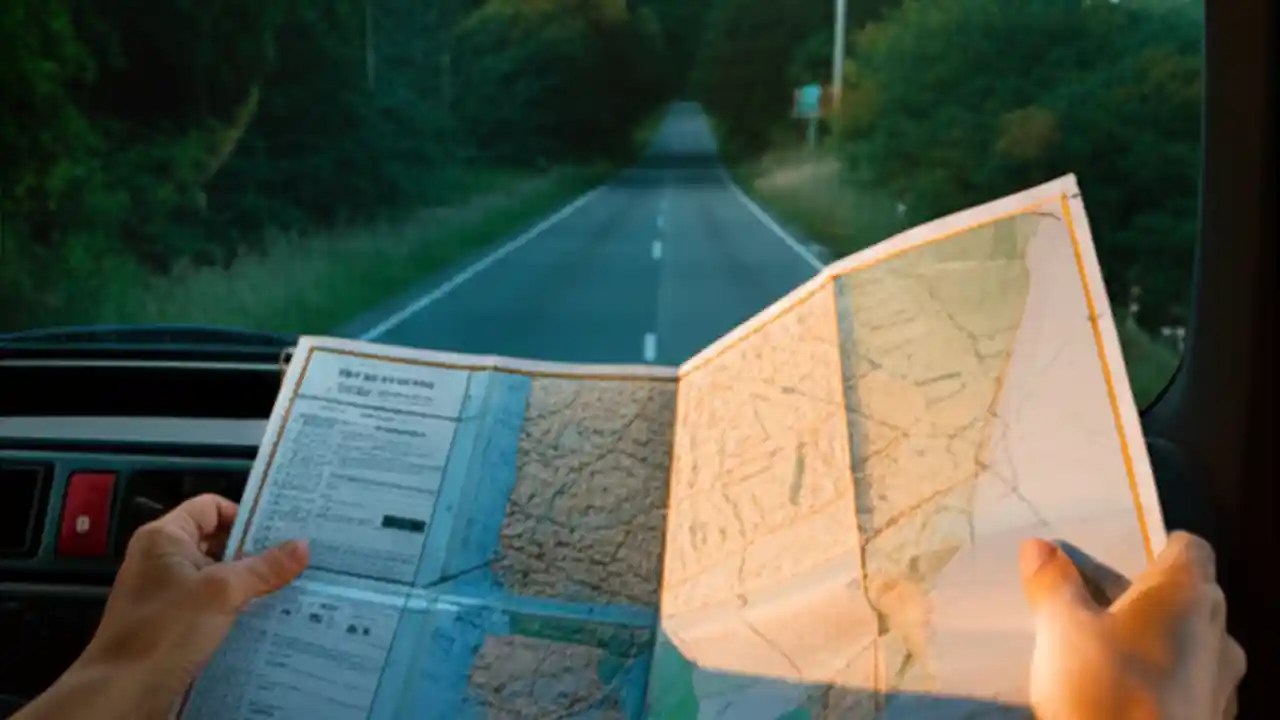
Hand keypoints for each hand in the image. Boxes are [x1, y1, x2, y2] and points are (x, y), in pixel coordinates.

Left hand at [16, 494, 307, 719]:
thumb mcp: (223, 592)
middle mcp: (160, 557)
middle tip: (292, 560)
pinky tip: (260, 617)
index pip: (210, 507)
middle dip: (252, 551)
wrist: (123, 689)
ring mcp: (162, 590)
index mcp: (164, 537)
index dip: (244, 516)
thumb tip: (303, 545)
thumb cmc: (167, 628)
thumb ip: (264, 567)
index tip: (278, 533)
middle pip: (215, 540)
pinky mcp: (167, 620)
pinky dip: (231, 606)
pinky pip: (206, 602)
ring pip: (213, 574)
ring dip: (245, 582)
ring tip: (284, 587)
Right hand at [1020, 531, 1245, 719]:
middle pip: (1189, 596)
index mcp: (1187, 594)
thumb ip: (1053, 584)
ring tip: (1107, 657)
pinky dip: (1164, 683)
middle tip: (1095, 607)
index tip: (1116, 561)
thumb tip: (1040, 546)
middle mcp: (1218, 633)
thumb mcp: (1061, 630)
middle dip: (1147, 598)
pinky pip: (1190, 687)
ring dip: (1157, 643)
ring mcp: (1223, 684)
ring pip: (1192, 645)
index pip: (1189, 547)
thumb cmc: (1104, 688)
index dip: (1155, 547)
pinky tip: (1125, 698)